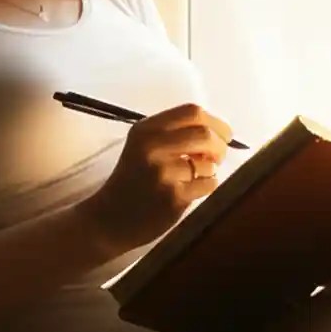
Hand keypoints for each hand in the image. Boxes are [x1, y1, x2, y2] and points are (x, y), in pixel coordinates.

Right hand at [78, 103, 232, 253]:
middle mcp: (152, 146)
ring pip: (208, 163)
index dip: (216, 122)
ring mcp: (163, 172)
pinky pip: (208, 184)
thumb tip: (218, 133)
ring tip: (196, 177)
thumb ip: (174, 134)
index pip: (192, 112)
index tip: (223, 134)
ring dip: (210, 169)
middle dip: (220, 145)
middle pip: (204, 134)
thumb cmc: (132, 181)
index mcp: (145, 129)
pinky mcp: (173, 196)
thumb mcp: (143, 147)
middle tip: (219, 156)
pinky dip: (207, 186)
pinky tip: (190, 191)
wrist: (108, 219)